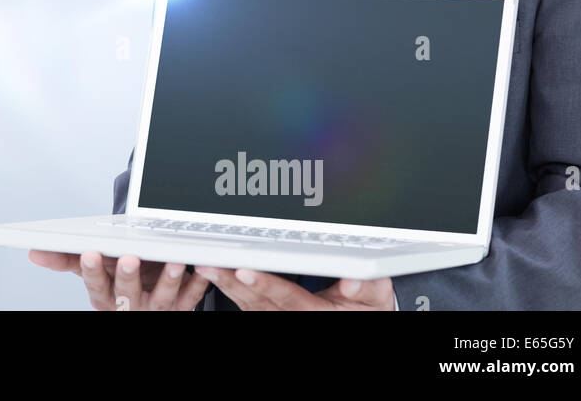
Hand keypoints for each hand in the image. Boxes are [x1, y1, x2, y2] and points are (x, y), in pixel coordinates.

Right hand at [29, 250, 209, 310]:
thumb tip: (33, 252)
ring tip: (173, 262)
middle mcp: (129, 306)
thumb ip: (66, 258)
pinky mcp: (181, 307)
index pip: (95, 286)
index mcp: (105, 297)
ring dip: (169, 281)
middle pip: (127, 293)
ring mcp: (156, 308)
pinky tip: (201, 269)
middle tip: (128, 257)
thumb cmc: (117, 275)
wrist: (148, 288)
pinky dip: (198, 284)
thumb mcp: (93, 268)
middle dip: (128, 276)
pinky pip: (192, 298)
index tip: (89, 253)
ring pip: (163, 298)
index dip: (92, 272)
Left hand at [193, 266, 394, 309]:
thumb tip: (352, 282)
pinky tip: (214, 274)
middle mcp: (295, 317)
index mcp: (318, 313)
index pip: (289, 298)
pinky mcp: (270, 312)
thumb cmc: (365, 305)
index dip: (267, 285)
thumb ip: (366, 288)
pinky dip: (229, 289)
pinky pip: (247, 304)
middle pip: (258, 301)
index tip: (246, 271)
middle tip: (210, 264)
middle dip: (232, 282)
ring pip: (247, 303)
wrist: (360, 315)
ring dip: (224, 284)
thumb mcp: (376, 297)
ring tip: (204, 266)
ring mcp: (279, 316)